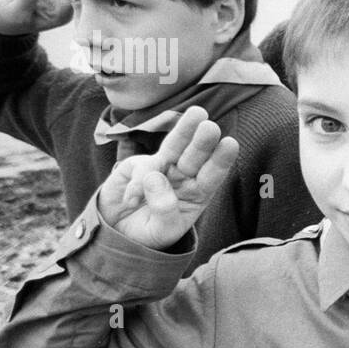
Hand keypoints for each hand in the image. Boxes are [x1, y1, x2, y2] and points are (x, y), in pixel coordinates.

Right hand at [96, 106, 238, 249]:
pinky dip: (137, 184)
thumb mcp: (163, 231)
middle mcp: (183, 176)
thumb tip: (156, 178)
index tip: (230, 144)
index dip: (221, 160)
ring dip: (184, 131)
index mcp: (198, 193)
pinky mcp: (137, 165)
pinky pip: (141, 168)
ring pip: (174, 147)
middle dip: (203, 141)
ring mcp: (161, 167)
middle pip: (196, 156)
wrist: (118, 233)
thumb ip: (164, 210)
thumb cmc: (150, 231)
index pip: (212, 175)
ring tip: (198, 114)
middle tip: (211, 127)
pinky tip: (132, 201)